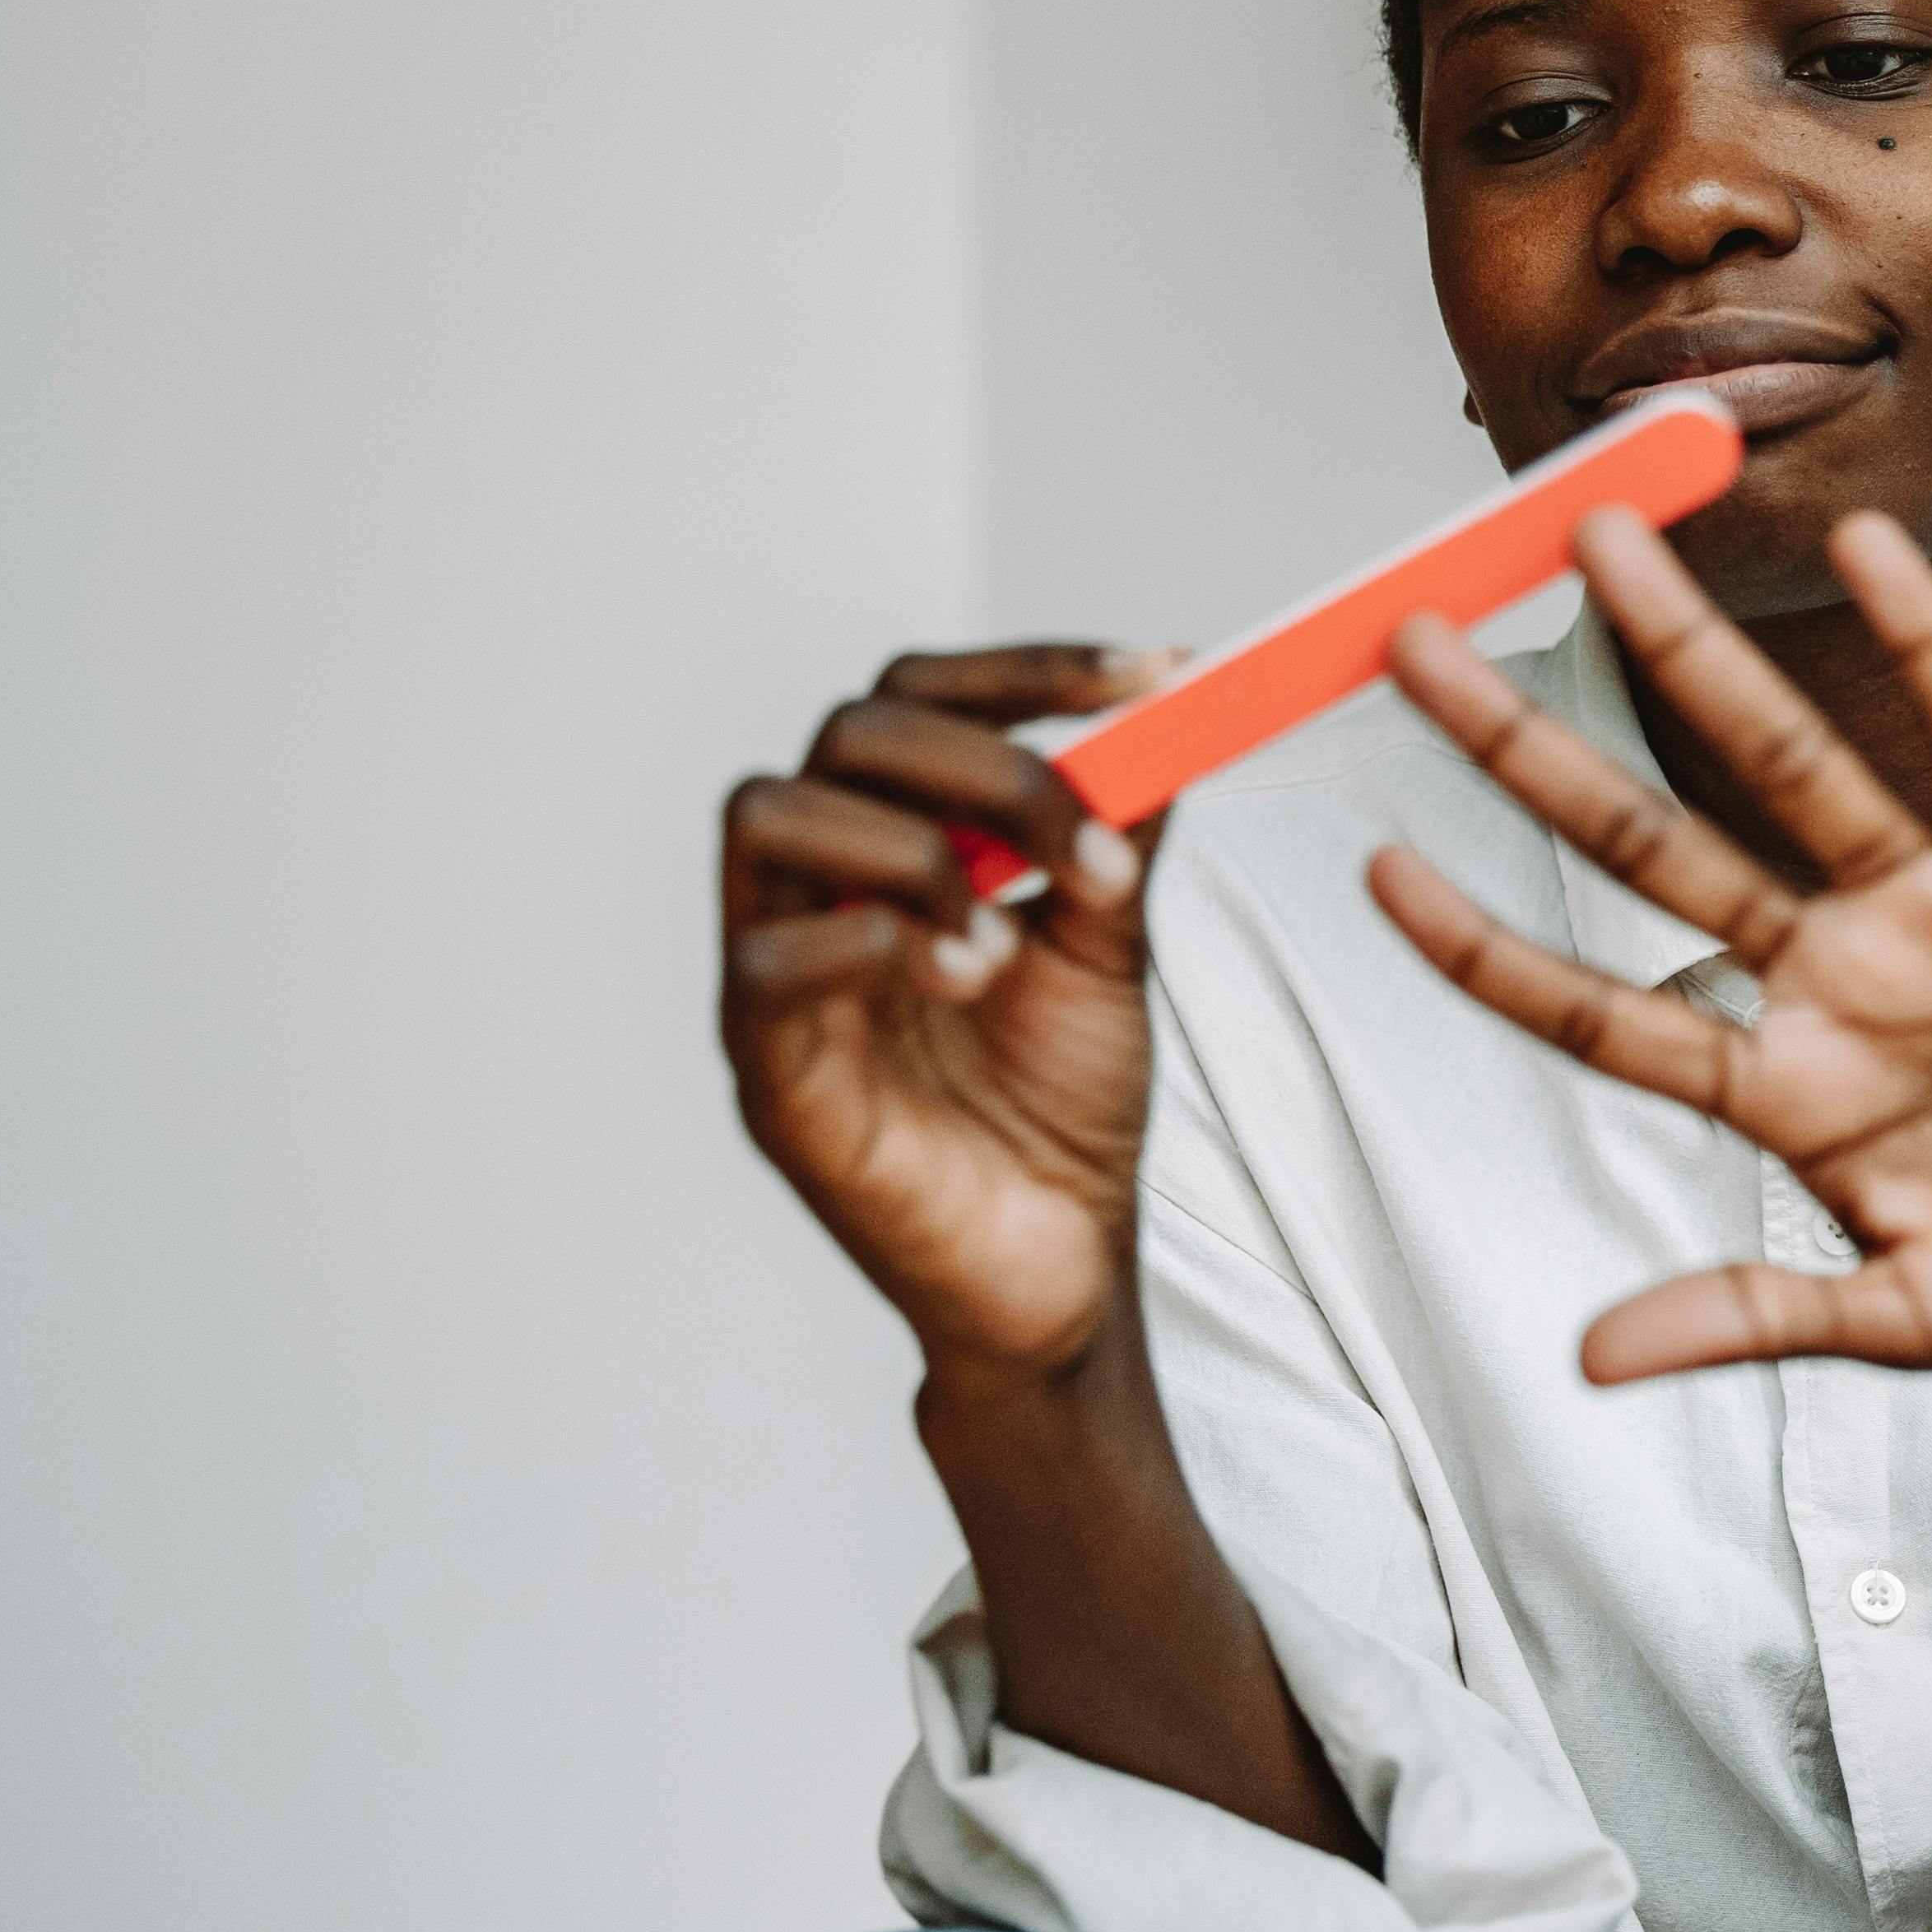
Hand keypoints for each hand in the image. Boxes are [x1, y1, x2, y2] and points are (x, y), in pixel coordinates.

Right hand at [718, 647, 1173, 1376]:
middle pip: (850, 731)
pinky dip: (870, 939)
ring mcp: (778, 968)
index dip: (1030, 670)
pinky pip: (763, 959)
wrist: (1060, 1262)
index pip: (923, 694)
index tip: (1156, 673)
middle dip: (988, 766)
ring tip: (1006, 943)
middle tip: (1092, 854)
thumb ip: (1117, 836)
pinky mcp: (765, 1068)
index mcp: (900, 834)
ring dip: (916, 849)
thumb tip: (1168, 708)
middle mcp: (823, 880)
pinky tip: (963, 977)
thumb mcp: (1113, 948)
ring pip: (771, 812)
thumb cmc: (1064, 1103)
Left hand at [1368, 507, 1931, 1379]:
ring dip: (1692, 651)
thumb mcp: (1907, 1323)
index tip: (1376, 874)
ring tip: (1601, 535)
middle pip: (1652, 846)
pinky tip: (1869, 551)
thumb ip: (1754, 1319)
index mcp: (1788, 1089)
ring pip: (1787, 762)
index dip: (1491, 952)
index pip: (1603, 1012)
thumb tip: (1591, 1368)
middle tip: (1409, 642)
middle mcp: (1835, 977)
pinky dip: (1927, 646)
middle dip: (1527, 751)